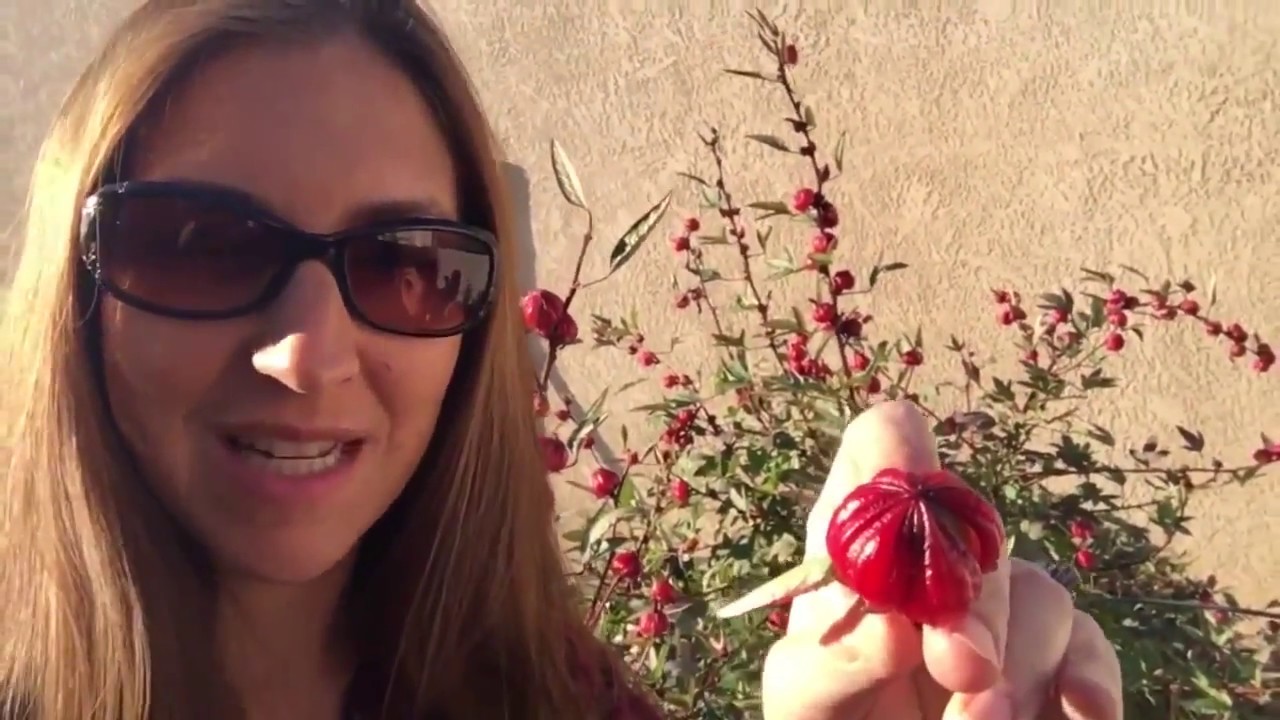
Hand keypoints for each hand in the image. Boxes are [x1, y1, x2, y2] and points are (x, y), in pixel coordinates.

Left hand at [761, 401, 1122, 719]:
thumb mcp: (807, 699)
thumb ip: (833, 663)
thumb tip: (891, 629)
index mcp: (859, 547)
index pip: (879, 447)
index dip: (898, 453)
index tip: (914, 501)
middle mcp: (936, 560)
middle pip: (976, 528)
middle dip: (974, 605)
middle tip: (962, 671)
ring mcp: (1001, 608)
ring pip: (1040, 591)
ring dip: (1019, 666)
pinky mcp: (1057, 659)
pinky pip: (1090, 646)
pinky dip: (1090, 679)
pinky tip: (1078, 714)